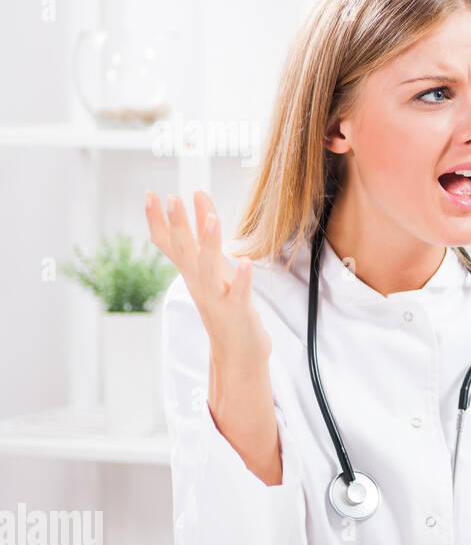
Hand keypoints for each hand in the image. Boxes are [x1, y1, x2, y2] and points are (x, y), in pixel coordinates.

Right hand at [144, 189, 270, 363]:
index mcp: (191, 271)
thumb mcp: (214, 263)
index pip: (168, 243)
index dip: (157, 220)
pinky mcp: (237, 310)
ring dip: (209, 244)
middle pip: (183, 251)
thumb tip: (198, 194)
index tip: (150, 192)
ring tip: (213, 220)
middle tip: (172, 197)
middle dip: (177, 225)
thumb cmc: (226, 302)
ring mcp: (217, 297)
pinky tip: (247, 262)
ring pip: (207, 269)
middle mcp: (198, 282)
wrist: (237, 351)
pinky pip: (239, 292)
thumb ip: (205, 231)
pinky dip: (242, 277)